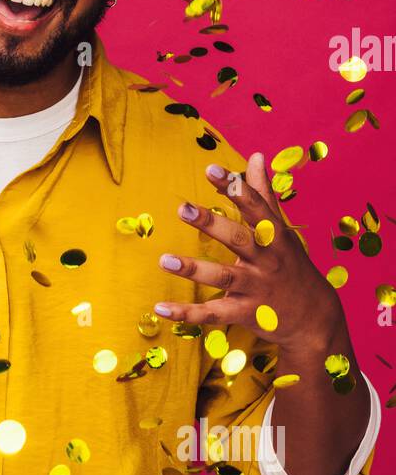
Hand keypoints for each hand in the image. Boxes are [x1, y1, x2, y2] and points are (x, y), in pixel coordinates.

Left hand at [151, 150, 344, 352]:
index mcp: (274, 237)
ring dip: (193, 269)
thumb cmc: (291, 266)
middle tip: (182, 208)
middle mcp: (267, 261)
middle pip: (239, 239)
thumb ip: (264, 195)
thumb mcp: (282, 231)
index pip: (254, 207)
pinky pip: (213, 313)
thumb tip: (256, 156)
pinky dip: (188, 313)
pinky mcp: (246, 313)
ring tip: (164, 259)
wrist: (314, 319)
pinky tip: (160, 308)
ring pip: (224, 277)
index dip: (234, 187)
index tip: (211, 168)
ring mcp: (256, 288)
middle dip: (211, 224)